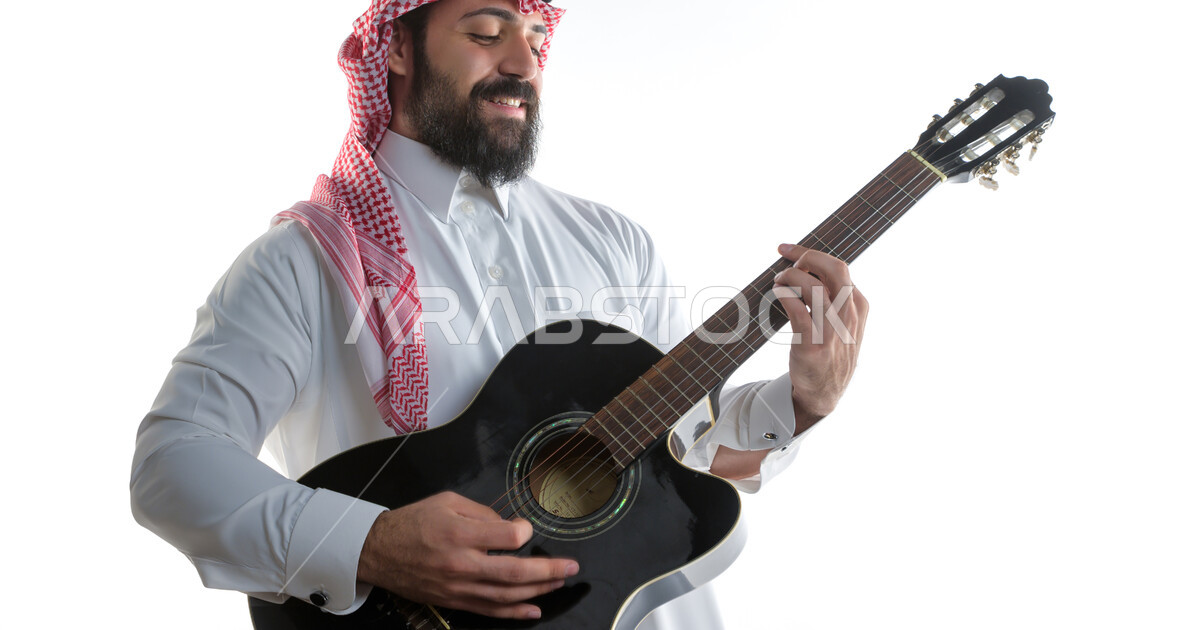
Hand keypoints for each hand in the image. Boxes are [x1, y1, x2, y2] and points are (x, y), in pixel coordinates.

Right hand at [357, 491, 577, 619]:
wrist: (378, 551)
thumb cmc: (413, 522)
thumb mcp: (446, 502)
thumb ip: (481, 513)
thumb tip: (510, 527)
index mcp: (460, 533)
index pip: (506, 536)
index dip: (524, 532)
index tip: (526, 528)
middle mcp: (461, 563)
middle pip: (514, 572)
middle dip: (548, 570)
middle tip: (571, 567)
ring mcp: (459, 587)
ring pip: (507, 594)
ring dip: (538, 590)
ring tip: (560, 583)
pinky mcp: (455, 601)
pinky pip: (490, 610)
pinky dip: (515, 612)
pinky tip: (535, 610)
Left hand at [773, 243, 867, 431]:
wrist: (824, 393)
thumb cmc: (830, 353)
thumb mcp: (845, 324)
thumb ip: (836, 298)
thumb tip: (806, 267)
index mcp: (858, 307)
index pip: (839, 267)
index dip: (810, 254)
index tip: (788, 250)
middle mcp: (849, 316)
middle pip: (834, 269)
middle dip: (807, 257)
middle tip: (787, 262)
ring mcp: (833, 332)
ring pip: (815, 287)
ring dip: (791, 277)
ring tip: (778, 281)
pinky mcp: (813, 346)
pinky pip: (798, 310)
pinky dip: (785, 296)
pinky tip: (777, 294)